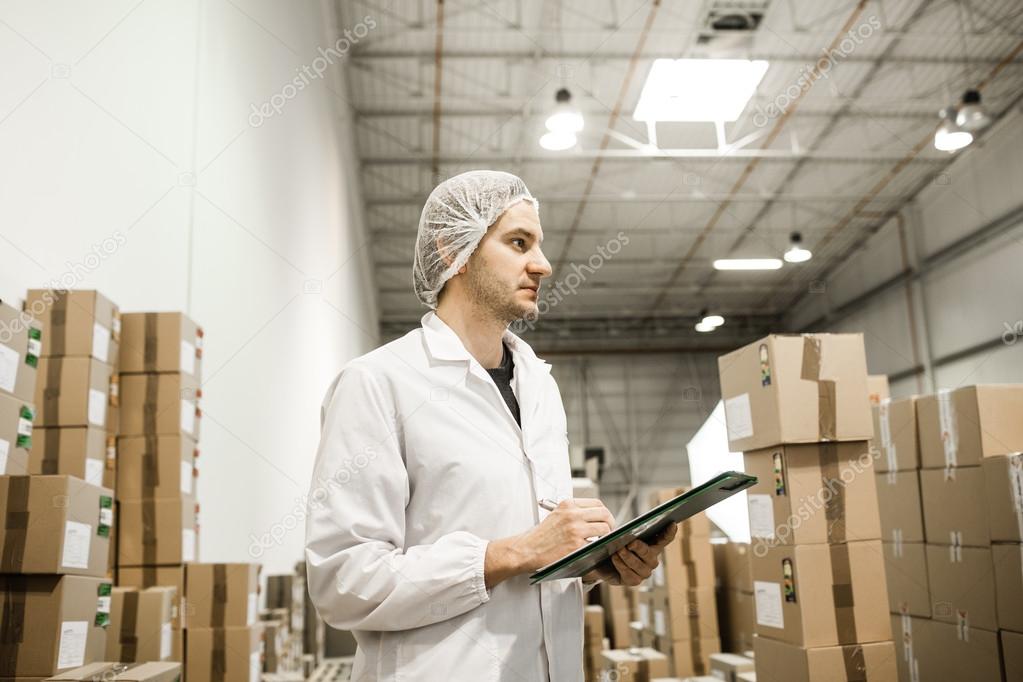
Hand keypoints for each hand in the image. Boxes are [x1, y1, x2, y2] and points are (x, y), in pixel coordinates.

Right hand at [485, 498, 614, 588]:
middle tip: (610, 532)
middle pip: (604, 514)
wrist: (526, 549)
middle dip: (611, 524)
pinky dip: (598, 548)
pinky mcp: (576, 545)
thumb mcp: (556, 515)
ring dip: (607, 537)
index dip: (605, 513)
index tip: (606, 520)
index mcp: (568, 505)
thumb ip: (573, 512)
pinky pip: (596, 545)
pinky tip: (594, 551)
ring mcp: (575, 530)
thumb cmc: (540, 536)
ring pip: (604, 529)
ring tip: (603, 542)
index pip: (597, 503)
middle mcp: (572, 514)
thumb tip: (595, 517)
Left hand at [589, 523, 678, 586]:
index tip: (672, 524)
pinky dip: (621, 565)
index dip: (669, 532)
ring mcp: (645, 572)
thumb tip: (628, 530)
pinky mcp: (634, 580)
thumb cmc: (615, 544)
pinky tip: (614, 558)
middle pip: (650, 553)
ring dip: (628, 557)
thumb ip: (628, 532)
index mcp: (653, 545)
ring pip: (639, 565)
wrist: (602, 561)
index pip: (665, 539)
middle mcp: (652, 560)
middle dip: (640, 548)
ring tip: (618, 550)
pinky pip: (629, 574)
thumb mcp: (621, 536)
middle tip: (631, 542)